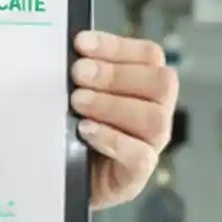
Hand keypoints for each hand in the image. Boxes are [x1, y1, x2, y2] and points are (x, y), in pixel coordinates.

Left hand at [70, 30, 178, 209]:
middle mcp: (154, 112)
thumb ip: (75, 76)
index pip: (149, 56)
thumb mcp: (71, 96)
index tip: (80, 43)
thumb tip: (61, 52)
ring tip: (77, 102)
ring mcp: (149, 145)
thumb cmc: (68, 129)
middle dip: (114, 74)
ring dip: (111, 105)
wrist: (61, 178)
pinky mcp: (135, 174)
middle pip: (160, 84)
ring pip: (153, 119)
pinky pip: (140, 156)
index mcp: (143, 86)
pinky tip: (85, 130)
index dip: (116, 46)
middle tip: (77, 73)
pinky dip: (112, 139)